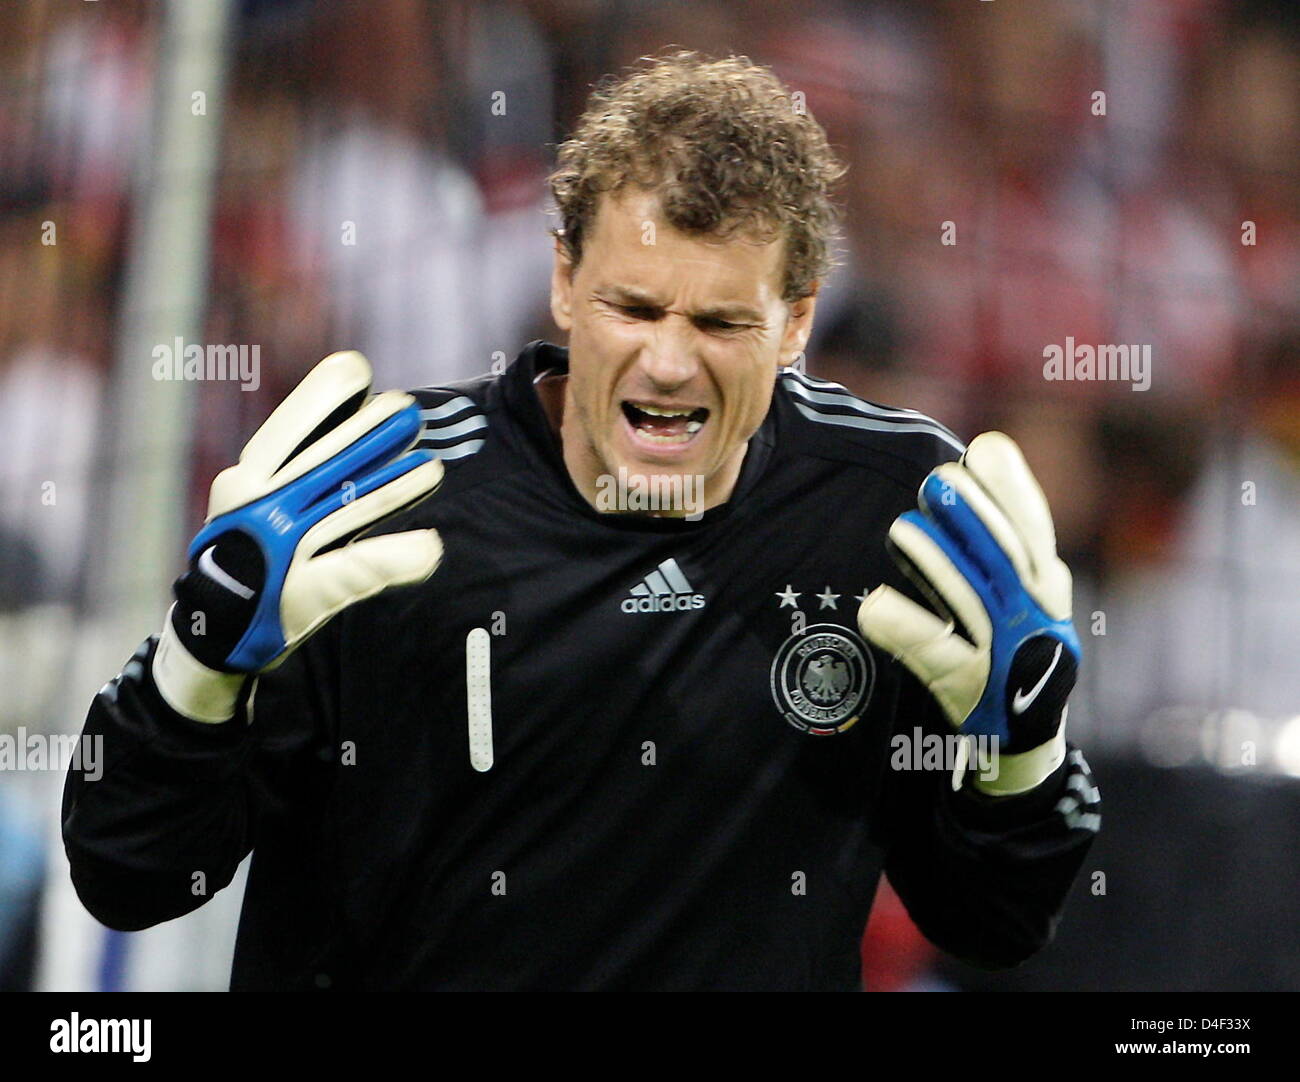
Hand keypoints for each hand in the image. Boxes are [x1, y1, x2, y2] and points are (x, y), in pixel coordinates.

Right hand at [153, 351, 443, 720]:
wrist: (219, 630)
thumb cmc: (250, 555)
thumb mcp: (266, 504)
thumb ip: (308, 468)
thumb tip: (359, 414)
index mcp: (247, 483)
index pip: (285, 432)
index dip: (319, 399)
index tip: (356, 370)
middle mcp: (256, 511)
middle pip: (319, 465)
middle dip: (367, 435)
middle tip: (408, 409)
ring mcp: (278, 551)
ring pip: (346, 510)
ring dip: (394, 489)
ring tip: (433, 469)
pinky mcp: (304, 593)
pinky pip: (359, 568)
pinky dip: (397, 555)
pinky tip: (430, 545)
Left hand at [857, 432, 1078, 794]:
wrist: (1021, 741)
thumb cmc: (1008, 654)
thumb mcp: (1008, 596)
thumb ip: (990, 542)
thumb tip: (969, 460)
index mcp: (1044, 588)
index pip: (1034, 531)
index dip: (1014, 490)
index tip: (986, 450)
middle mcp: (1038, 618)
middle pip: (1008, 560)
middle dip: (976, 517)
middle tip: (937, 480)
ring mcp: (1011, 656)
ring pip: (975, 602)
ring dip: (939, 564)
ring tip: (901, 529)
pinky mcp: (977, 690)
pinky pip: (938, 655)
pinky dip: (907, 628)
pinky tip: (874, 604)